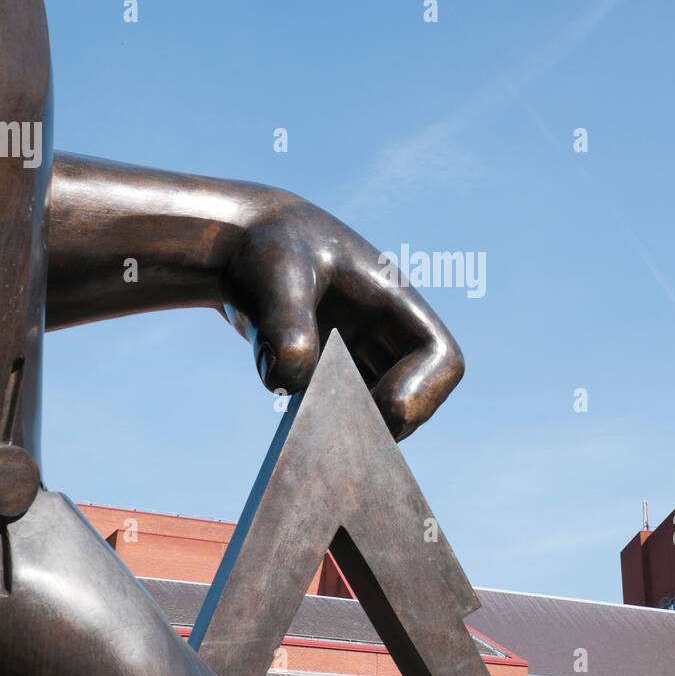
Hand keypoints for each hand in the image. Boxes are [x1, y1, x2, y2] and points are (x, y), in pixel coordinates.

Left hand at [219, 197, 464, 439]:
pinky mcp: (322, 371)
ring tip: (308, 427)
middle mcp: (381, 333)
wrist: (231, 243)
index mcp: (392, 302)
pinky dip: (320, 423)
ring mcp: (353, 354)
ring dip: (350, 425)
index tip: (377, 405)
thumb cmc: (264, 244)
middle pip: (416, 396)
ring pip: (377, 409)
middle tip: (334, 432)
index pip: (442, 357)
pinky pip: (338, 410)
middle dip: (384, 420)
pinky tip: (290, 418)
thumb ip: (286, 321)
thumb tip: (292, 381)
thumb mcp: (275, 272)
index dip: (422, 391)